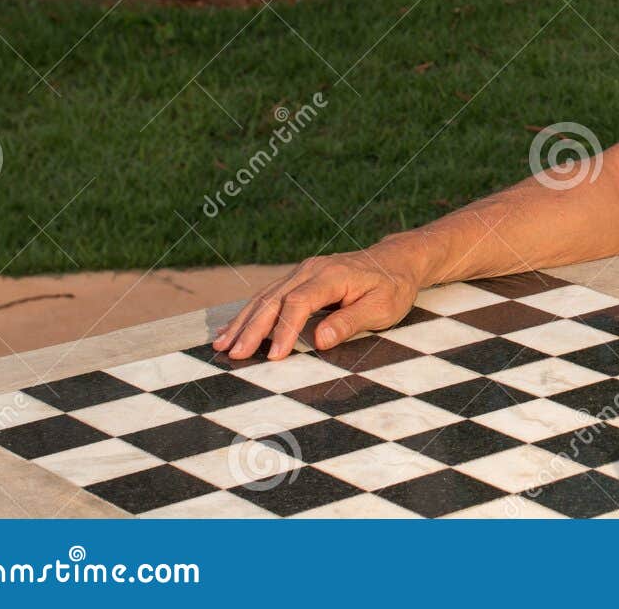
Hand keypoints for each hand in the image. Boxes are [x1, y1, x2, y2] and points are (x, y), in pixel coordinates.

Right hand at [211, 246, 422, 359]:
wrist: (396, 260)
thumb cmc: (393, 286)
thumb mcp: (383, 307)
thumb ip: (350, 321)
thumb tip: (319, 340)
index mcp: (333, 275)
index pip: (300, 303)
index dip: (285, 330)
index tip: (275, 357)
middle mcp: (312, 269)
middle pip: (274, 299)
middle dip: (252, 328)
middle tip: (234, 355)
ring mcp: (303, 271)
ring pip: (266, 297)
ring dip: (243, 321)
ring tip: (222, 346)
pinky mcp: (299, 278)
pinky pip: (269, 295)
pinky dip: (249, 313)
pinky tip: (232, 328)